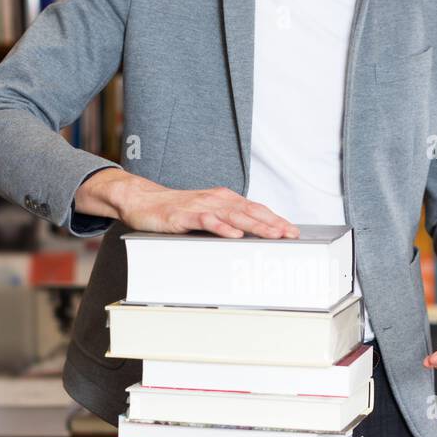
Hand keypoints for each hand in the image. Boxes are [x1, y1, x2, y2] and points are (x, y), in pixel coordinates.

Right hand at [76, 168, 298, 238]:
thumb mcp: (207, 215)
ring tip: (272, 235)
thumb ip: (228, 222)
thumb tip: (252, 236)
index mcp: (225, 200)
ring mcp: (201, 206)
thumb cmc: (176, 210)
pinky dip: (221, 227)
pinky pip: (206, 220)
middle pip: (250, 212)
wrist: (142, 200)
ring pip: (233, 215)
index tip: (294, 232)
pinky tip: (234, 234)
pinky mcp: (184, 215)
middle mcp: (217, 200)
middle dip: (273, 224)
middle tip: (291, 235)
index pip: (256, 210)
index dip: (276, 220)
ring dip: (255, 225)